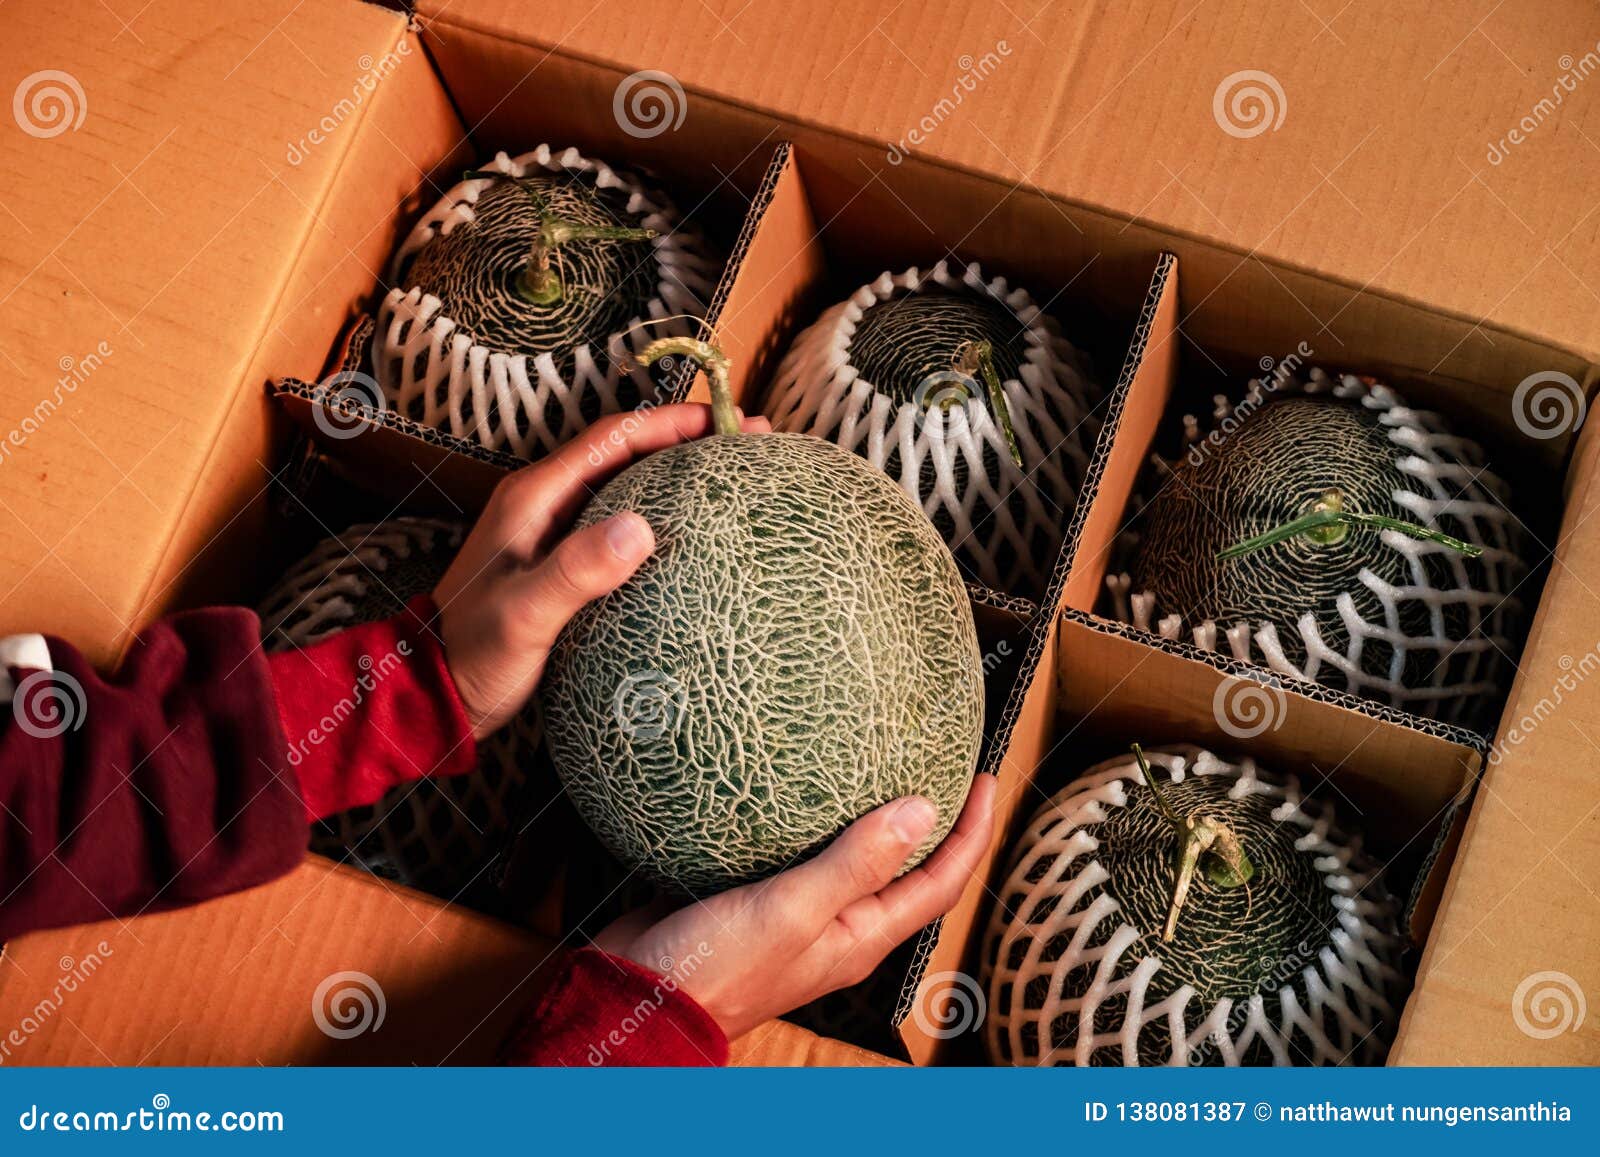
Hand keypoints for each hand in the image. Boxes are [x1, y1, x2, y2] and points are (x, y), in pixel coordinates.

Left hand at [433, 403, 768, 738]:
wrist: (433, 696)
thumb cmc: (472, 655)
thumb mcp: (525, 615)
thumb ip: (577, 571)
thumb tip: (641, 528)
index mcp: (533, 498)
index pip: (613, 439)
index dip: (671, 424)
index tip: (726, 423)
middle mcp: (545, 505)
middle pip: (627, 455)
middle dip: (687, 443)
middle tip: (749, 445)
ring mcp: (554, 535)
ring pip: (628, 488)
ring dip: (679, 478)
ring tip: (735, 482)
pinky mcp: (564, 566)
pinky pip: (622, 526)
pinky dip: (664, 519)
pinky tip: (697, 539)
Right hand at [595, 774, 997, 1040]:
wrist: (639, 996)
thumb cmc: (717, 971)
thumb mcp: (793, 912)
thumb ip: (856, 864)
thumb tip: (923, 812)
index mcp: (860, 936)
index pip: (939, 882)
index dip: (970, 833)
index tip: (985, 779)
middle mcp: (838, 925)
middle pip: (905, 869)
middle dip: (932, 818)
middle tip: (941, 760)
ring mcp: (796, 911)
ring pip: (851, 856)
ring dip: (870, 812)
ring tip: (879, 758)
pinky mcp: (754, 893)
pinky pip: (797, 848)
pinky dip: (809, 814)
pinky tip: (794, 779)